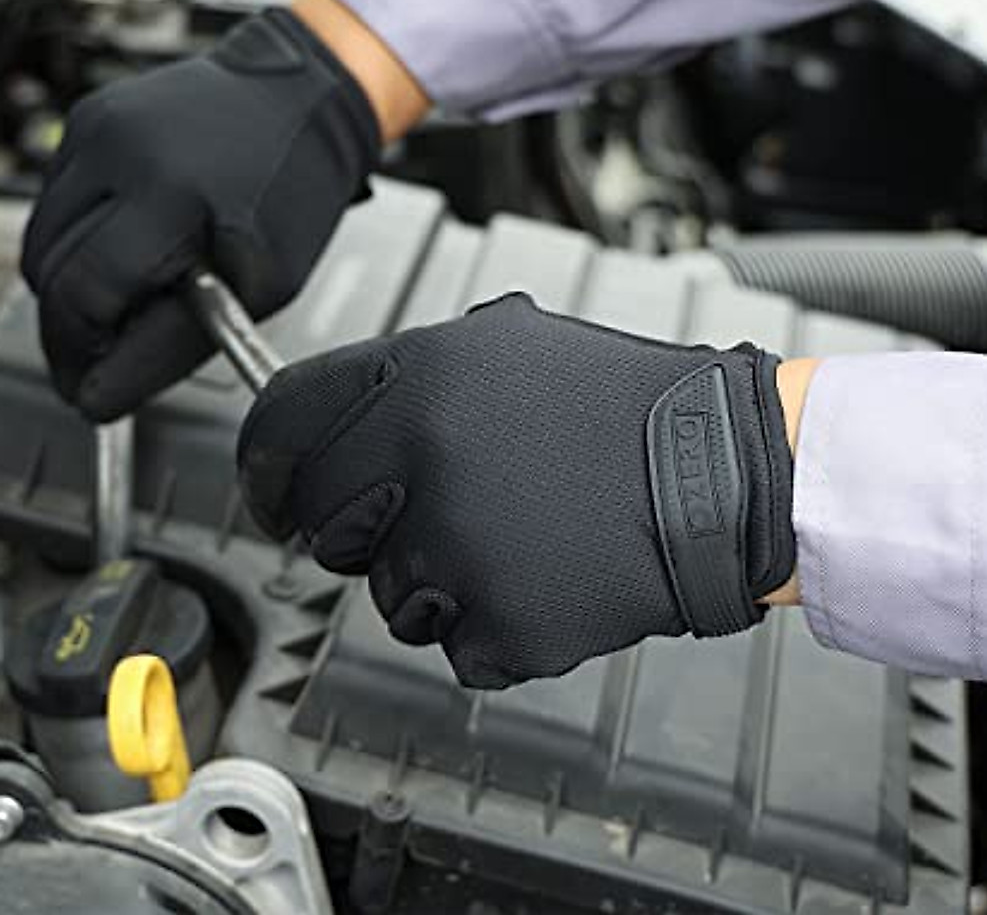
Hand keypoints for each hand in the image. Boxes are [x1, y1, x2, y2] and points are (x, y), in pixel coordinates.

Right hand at [21, 8, 380, 420]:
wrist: (304, 89)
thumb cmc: (296, 183)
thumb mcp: (260, 285)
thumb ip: (171, 346)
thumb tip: (99, 397)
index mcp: (169, 190)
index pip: (80, 294)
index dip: (78, 354)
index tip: (91, 386)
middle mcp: (118, 149)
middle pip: (46, 271)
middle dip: (71, 325)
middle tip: (111, 350)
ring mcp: (95, 127)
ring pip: (40, 239)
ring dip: (71, 282)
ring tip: (131, 291)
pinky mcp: (86, 118)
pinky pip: (55, 200)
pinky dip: (79, 235)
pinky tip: (129, 240)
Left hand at [238, 293, 796, 688]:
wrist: (719, 471)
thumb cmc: (617, 407)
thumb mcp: (503, 343)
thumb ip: (406, 375)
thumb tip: (330, 416)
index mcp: (416, 378)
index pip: (279, 428)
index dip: (266, 468)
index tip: (273, 492)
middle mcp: (423, 458)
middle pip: (321, 524)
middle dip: (363, 526)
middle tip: (438, 509)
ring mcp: (458, 546)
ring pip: (386, 596)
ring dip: (434, 579)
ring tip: (514, 535)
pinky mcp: (501, 623)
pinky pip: (452, 643)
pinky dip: (488, 624)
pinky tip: (541, 575)